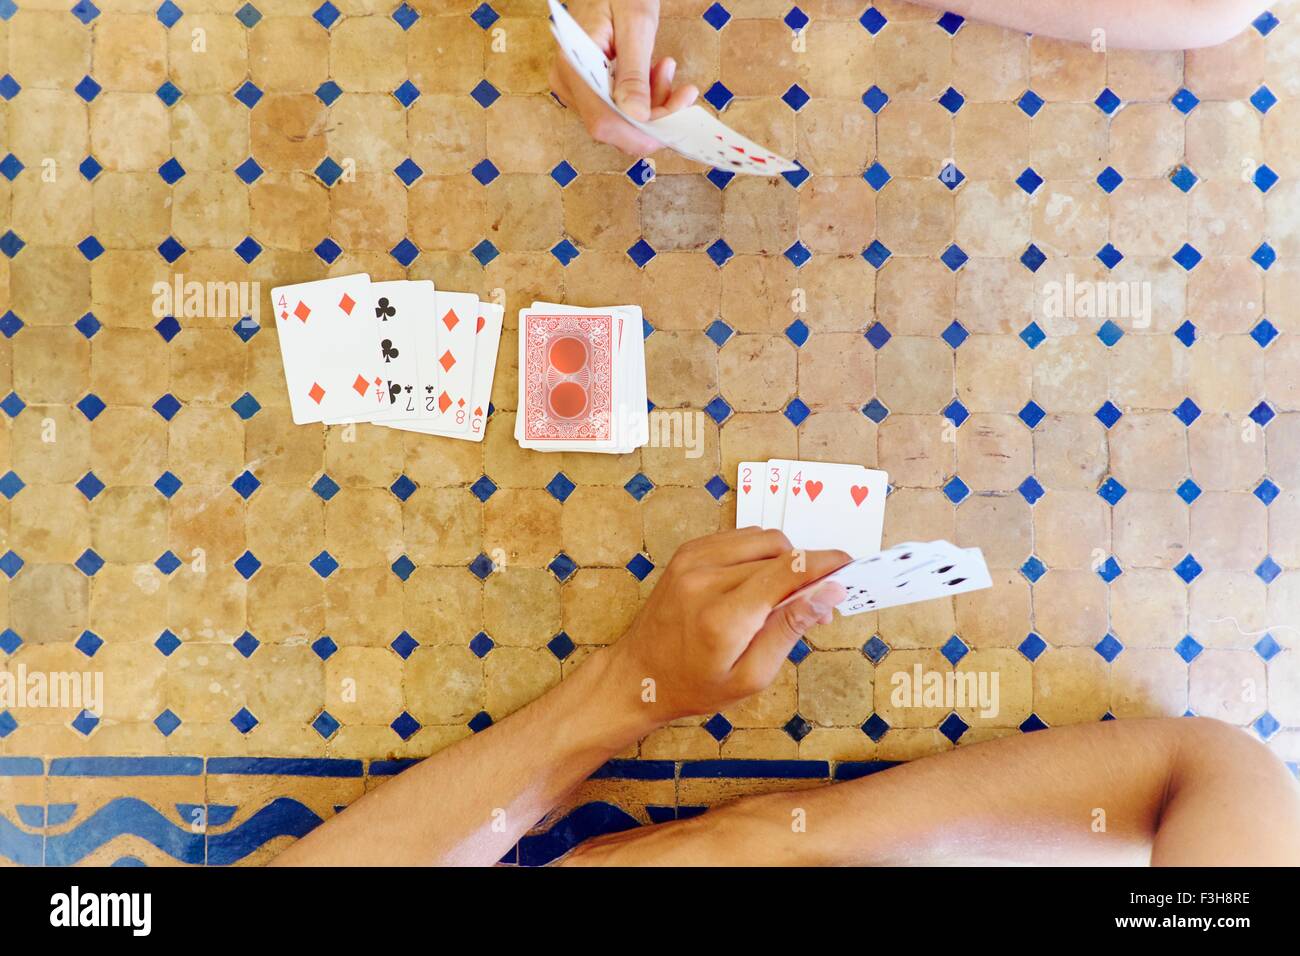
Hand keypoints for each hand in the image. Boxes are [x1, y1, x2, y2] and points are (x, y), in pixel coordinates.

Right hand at [549, 0, 698, 155]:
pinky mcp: (589, 88)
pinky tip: (655, 72)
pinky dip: (645, 97)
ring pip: (620, 120)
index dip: (639, 133)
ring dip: (653, 104)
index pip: (603, 121)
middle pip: (614, 125)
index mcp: (574, 66)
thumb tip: (637, 115)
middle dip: (654, 115)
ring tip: (666, 68)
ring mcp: (577, 88)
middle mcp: (569, 83)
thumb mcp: (635, 24)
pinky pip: (619, 108)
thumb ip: (634, 71)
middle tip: (681, 90)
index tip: (674, 124)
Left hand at [605, 528, 849, 722]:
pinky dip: (757, 554)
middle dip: (805, 570)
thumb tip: (829, 592)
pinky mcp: (688, 551)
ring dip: (782, 559)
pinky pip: (740, 538)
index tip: (849, 567)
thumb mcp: (751, 676)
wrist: (639, 674)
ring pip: (762, 538)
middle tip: (813, 601)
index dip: (825, 565)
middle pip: (779, 552)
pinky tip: (754, 583)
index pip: (787, 571)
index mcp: (723, 616)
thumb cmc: (697, 685)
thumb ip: (790, 630)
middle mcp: (705, 577)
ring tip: (780, 595)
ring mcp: (692, 559)